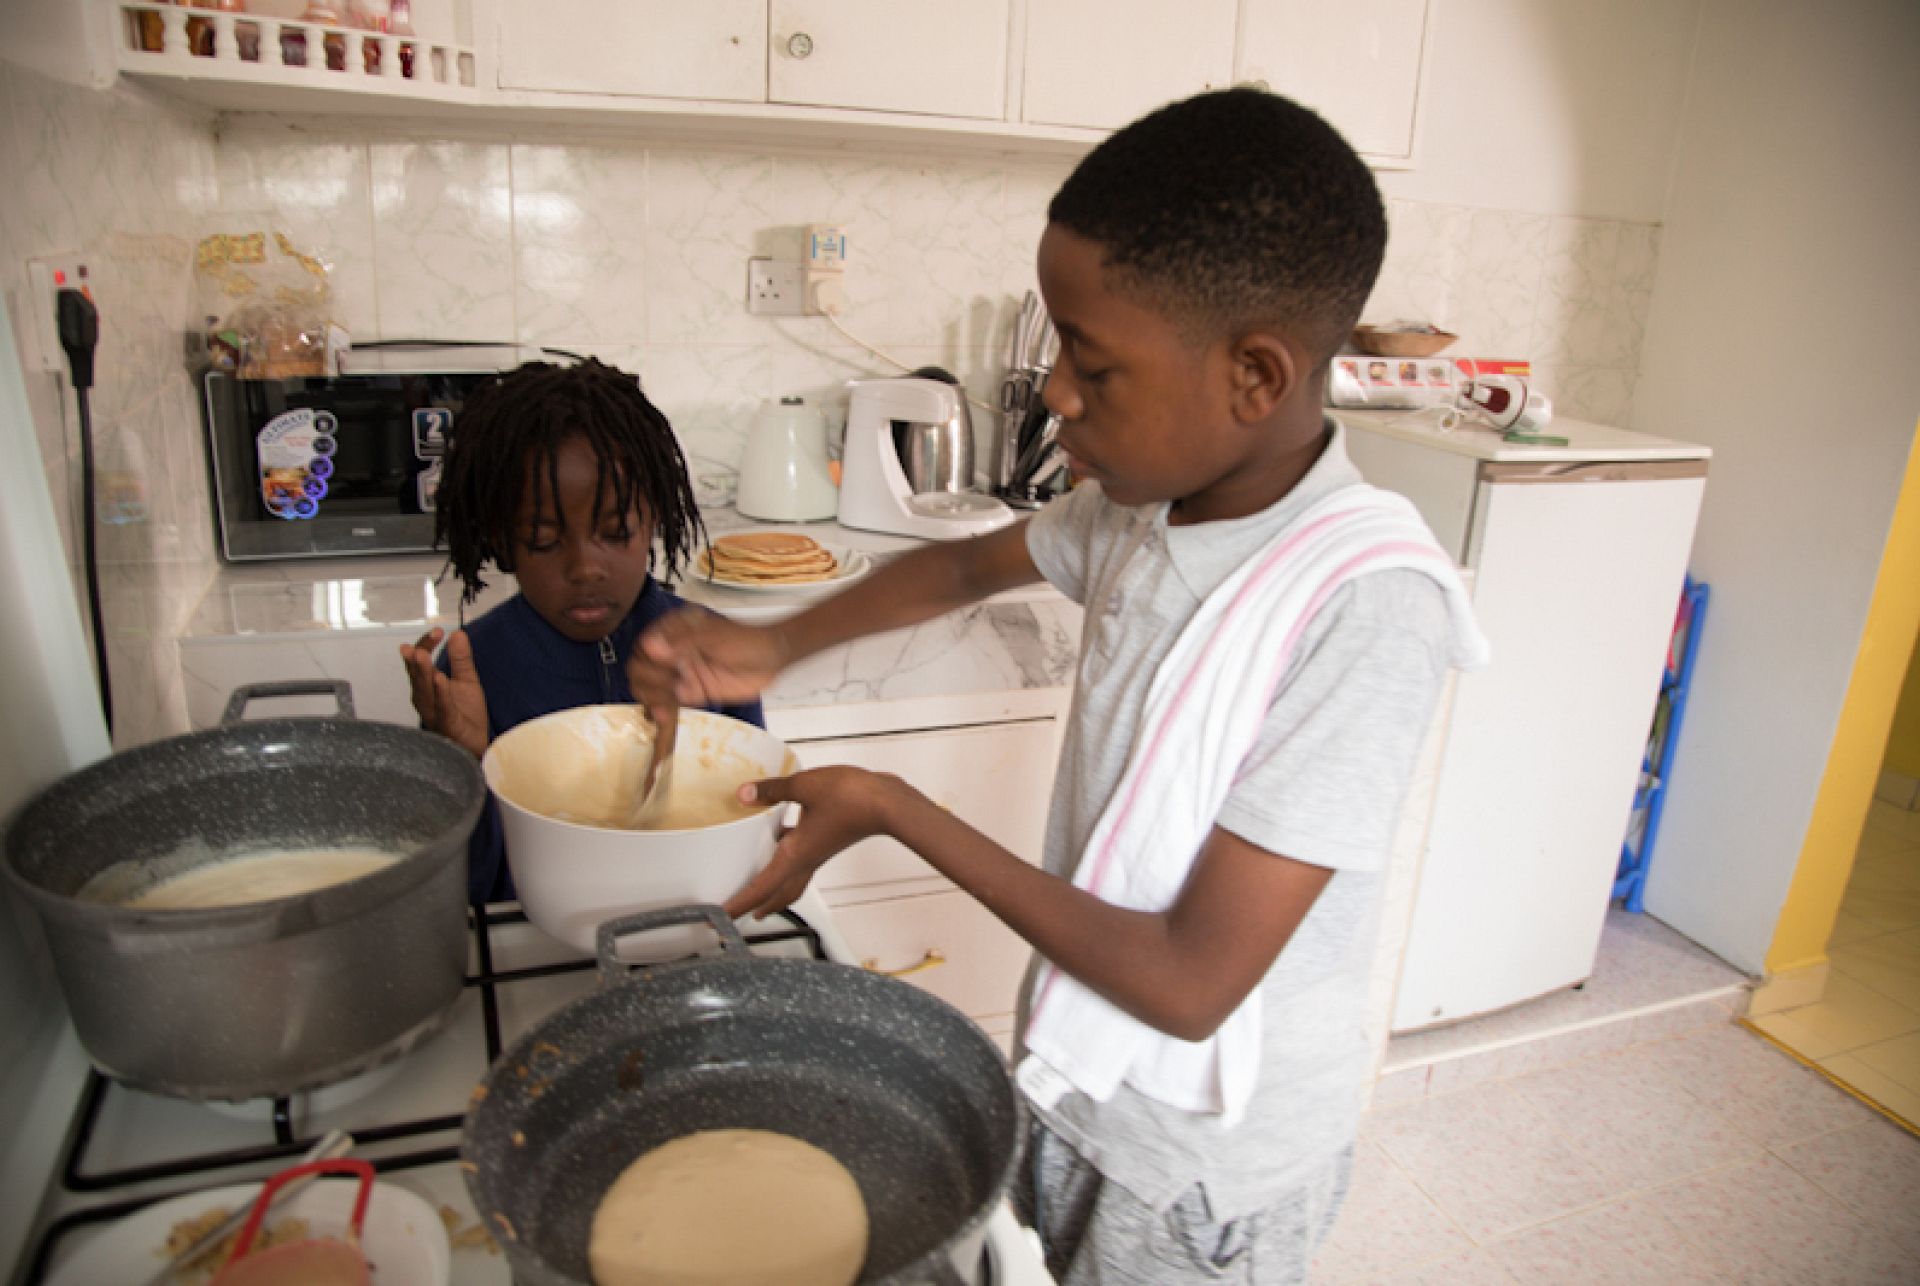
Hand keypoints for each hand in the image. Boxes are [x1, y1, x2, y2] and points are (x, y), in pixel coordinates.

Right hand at [399, 627, 488, 757]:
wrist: (475, 744)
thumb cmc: (466, 715)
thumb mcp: (466, 680)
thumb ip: (461, 659)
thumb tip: (457, 633)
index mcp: (427, 686)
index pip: (420, 662)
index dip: (425, 645)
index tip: (437, 631)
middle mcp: (425, 698)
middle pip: (417, 675)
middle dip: (417, 658)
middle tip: (417, 643)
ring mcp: (433, 712)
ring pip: (425, 691)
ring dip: (423, 672)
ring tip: (423, 655)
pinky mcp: (446, 724)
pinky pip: (442, 707)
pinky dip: (440, 693)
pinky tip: (440, 679)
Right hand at [633, 608, 788, 712]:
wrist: (771, 659)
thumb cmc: (746, 640)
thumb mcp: (713, 637)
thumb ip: (682, 643)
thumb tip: (650, 646)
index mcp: (674, 631)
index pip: (644, 645)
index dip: (647, 658)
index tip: (663, 664)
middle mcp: (673, 652)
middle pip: (641, 667)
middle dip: (648, 679)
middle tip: (668, 686)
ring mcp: (681, 673)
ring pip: (650, 687)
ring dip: (652, 696)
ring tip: (664, 704)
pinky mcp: (691, 692)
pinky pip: (668, 701)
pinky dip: (662, 709)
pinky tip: (663, 716)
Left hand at [723, 767, 909, 918]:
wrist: (887, 802)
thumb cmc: (851, 798)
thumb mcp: (803, 787)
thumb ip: (772, 790)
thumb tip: (746, 794)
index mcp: (795, 855)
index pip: (761, 888)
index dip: (740, 904)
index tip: (722, 916)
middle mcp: (808, 859)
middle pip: (782, 894)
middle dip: (763, 905)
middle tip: (747, 912)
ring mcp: (821, 851)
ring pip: (795, 878)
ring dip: (777, 886)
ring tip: (763, 883)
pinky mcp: (830, 840)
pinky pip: (804, 857)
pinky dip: (790, 856)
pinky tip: (785, 835)